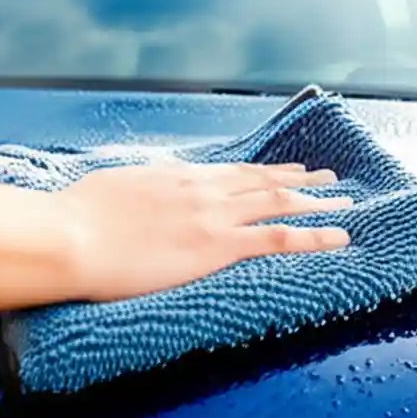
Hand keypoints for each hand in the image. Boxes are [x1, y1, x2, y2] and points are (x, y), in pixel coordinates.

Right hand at [52, 162, 352, 301]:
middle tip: (332, 181)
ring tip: (346, 205)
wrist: (69, 236)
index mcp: (179, 176)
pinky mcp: (217, 247)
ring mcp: (214, 216)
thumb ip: (140, 189)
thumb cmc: (76, 217)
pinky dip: (315, 237)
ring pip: (281, 204)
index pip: (235, 172)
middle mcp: (204, 189)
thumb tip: (142, 190)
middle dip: (302, 182)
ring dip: (318, 203)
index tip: (290, 170)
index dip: (268, 171)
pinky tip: (340, 238)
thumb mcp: (113, 188)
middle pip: (266, 182)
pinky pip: (279, 240)